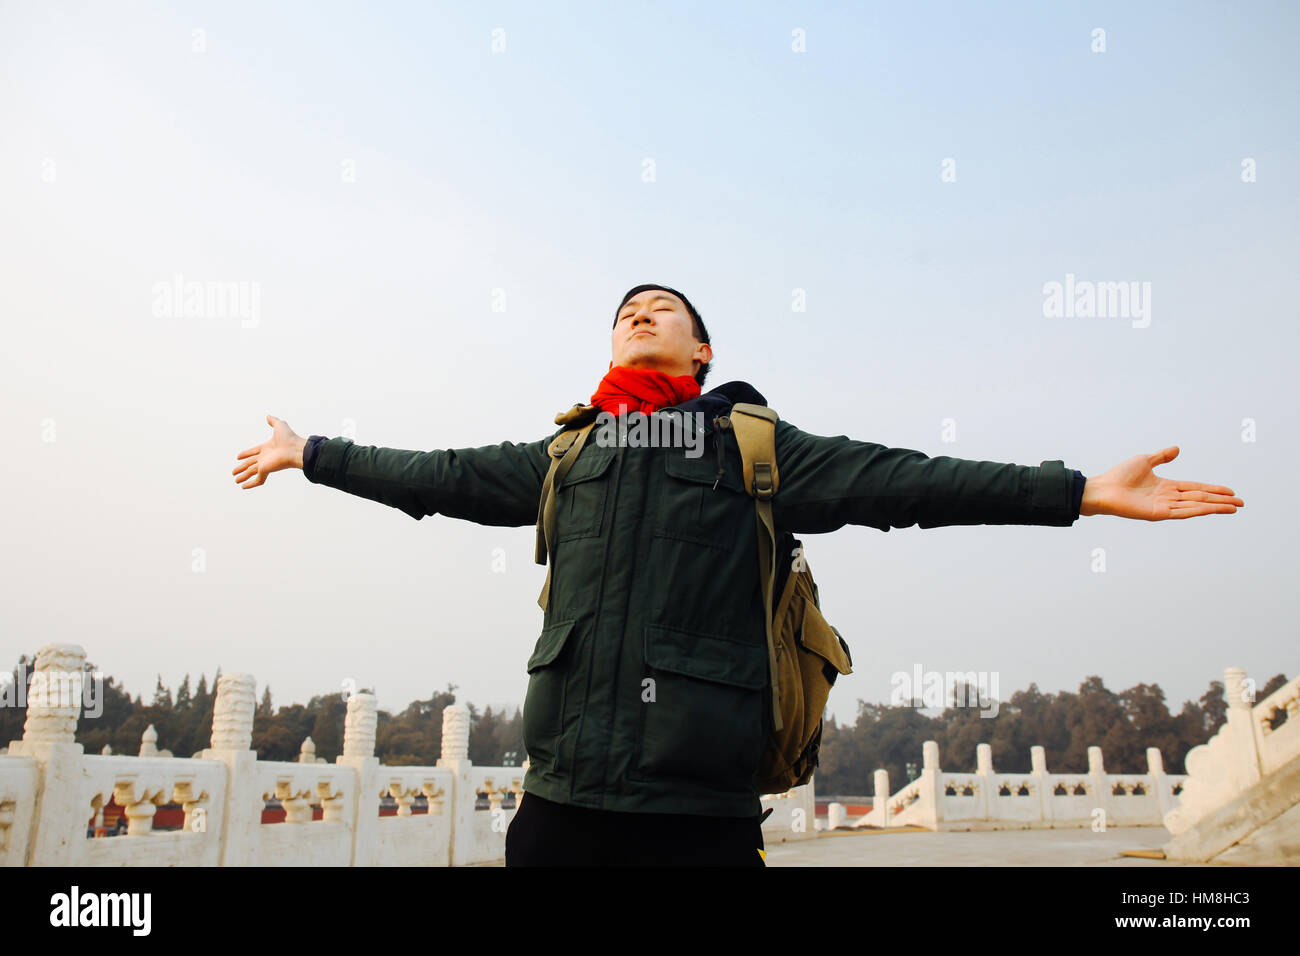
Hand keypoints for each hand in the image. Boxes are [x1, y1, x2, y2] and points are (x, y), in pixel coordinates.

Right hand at [233, 414, 306, 488]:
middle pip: (250, 463)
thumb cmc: (290, 438)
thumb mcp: (280, 425)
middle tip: (234, 472)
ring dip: (243, 476)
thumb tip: (268, 416)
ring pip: (250, 472)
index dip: (246, 454)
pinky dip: (250, 484)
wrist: (296, 449)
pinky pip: (257, 479)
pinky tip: (243, 487)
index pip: (253, 451)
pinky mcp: (265, 470)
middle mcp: (265, 457)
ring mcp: (265, 464)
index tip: (238, 456)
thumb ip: (273, 421)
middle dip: (241, 467)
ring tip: (236, 481)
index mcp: (267, 447)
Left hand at [1080, 446, 1243, 519]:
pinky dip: (1199, 510)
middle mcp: (1168, 498)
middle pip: (1200, 498)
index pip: (1196, 488)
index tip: (1230, 492)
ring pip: (1196, 506)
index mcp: (1166, 487)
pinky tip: (1213, 509)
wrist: (1102, 488)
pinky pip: (1183, 511)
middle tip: (1241, 502)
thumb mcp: (1145, 461)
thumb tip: (1178, 449)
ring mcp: (1164, 507)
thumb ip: (1162, 457)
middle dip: (1221, 500)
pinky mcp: (1158, 514)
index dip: (1213, 490)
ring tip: (1234, 507)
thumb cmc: (1119, 476)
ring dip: (1216, 506)